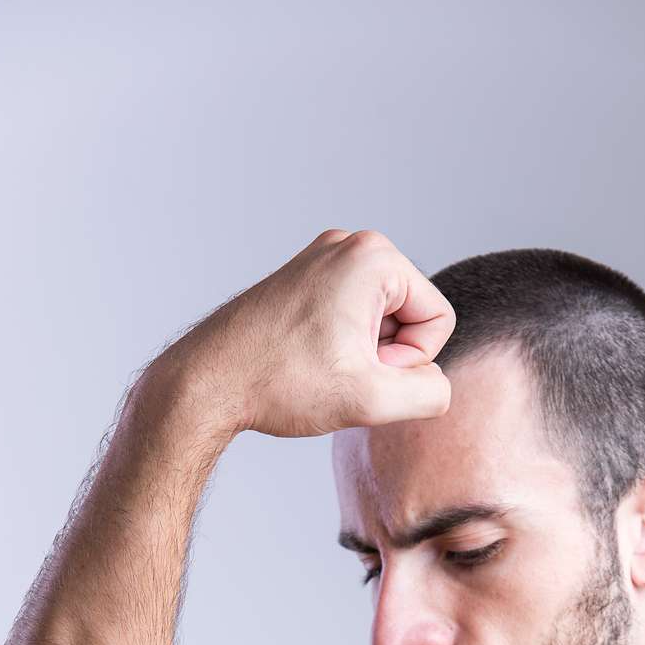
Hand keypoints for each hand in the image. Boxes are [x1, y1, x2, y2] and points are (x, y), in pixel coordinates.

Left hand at [152, 228, 455, 437]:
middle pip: (412, 315)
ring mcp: (323, 257)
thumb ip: (430, 394)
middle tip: (339, 374)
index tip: (362, 374)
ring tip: (321, 369)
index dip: (410, 363)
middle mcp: (350, 244)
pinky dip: (342, 346)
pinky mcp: (304, 276)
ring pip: (383, 320)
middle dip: (386, 356)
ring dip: (365, 355)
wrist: (207, 381)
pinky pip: (353, 316)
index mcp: (374, 256)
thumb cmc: (280, 384)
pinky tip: (309, 362)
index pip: (438, 319)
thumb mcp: (371, 401)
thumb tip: (436, 384)